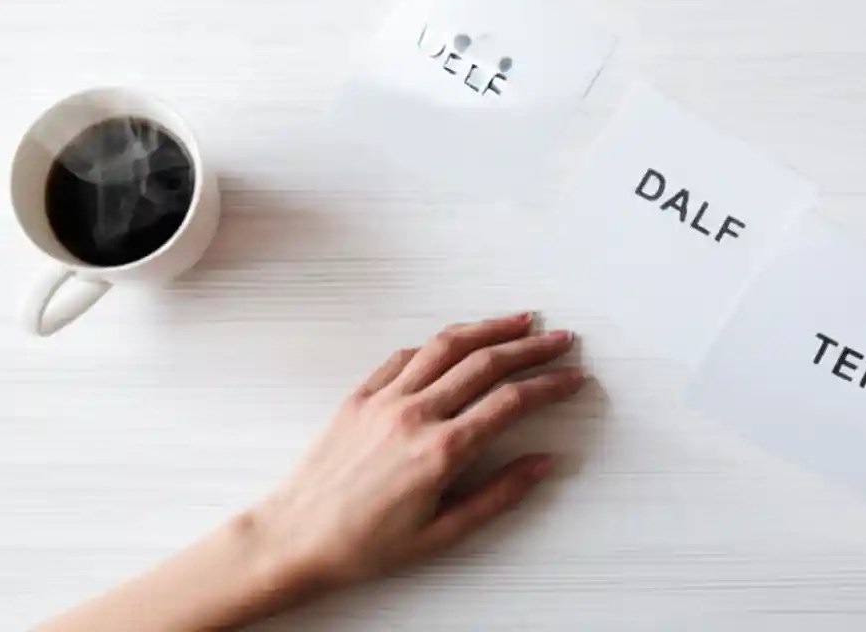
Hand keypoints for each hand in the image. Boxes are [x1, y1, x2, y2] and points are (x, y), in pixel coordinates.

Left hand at [248, 312, 583, 592]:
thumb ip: (499, 495)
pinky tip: (455, 341)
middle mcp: (414, 415)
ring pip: (446, 346)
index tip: (572, 378)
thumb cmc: (362, 545)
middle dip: (530, 347)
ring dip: (488, 328)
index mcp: (440, 451)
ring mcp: (385, 399)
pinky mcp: (360, 395)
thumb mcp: (442, 534)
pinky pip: (405, 356)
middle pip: (485, 363)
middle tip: (559, 339)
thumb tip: (541, 465)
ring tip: (518, 321)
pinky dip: (438, 343)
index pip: (511, 402)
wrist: (293, 538)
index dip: (550, 385)